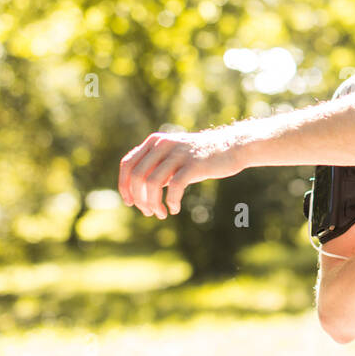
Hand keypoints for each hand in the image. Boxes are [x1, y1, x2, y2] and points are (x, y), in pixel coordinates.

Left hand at [118, 129, 244, 218]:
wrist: (230, 148)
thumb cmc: (199, 158)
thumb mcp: (173, 159)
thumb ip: (155, 169)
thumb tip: (136, 193)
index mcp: (154, 142)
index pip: (127, 164)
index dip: (124, 186)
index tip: (130, 203)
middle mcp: (163, 144)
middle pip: (137, 176)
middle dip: (139, 199)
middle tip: (148, 212)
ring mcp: (178, 153)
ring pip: (152, 183)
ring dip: (152, 204)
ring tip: (160, 214)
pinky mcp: (193, 164)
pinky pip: (174, 187)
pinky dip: (171, 202)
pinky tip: (174, 209)